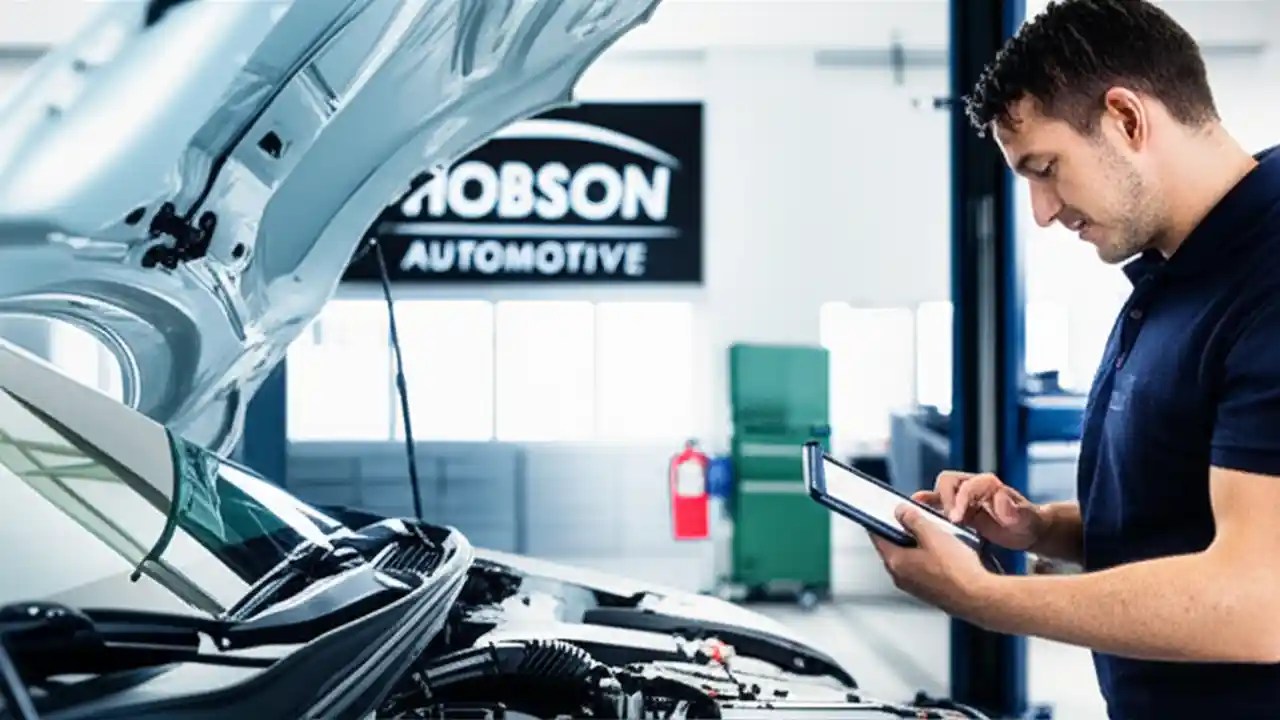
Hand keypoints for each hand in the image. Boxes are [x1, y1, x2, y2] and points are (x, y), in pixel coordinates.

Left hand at [869, 504, 991, 614]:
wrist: (979, 598)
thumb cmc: (956, 570)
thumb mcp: (932, 534)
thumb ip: (912, 519)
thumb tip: (900, 512)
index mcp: (895, 562)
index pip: (876, 536)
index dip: (879, 520)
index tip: (883, 511)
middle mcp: (900, 577)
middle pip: (894, 547)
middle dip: (902, 531)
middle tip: (915, 518)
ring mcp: (915, 587)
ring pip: (910, 559)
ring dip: (918, 545)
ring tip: (936, 534)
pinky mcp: (930, 593)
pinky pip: (923, 569)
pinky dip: (929, 558)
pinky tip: (947, 553)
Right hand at [913, 471, 1047, 551]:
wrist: (1028, 531)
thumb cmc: (1028, 524)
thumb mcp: (1026, 519)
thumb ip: (1016, 510)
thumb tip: (1000, 497)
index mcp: (989, 485)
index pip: (966, 486)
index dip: (959, 500)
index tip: (956, 518)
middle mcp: (974, 486)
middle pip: (948, 481)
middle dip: (944, 499)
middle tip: (950, 520)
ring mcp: (964, 496)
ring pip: (940, 490)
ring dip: (931, 501)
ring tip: (923, 514)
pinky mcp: (958, 508)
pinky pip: (938, 501)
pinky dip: (926, 503)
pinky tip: (916, 507)